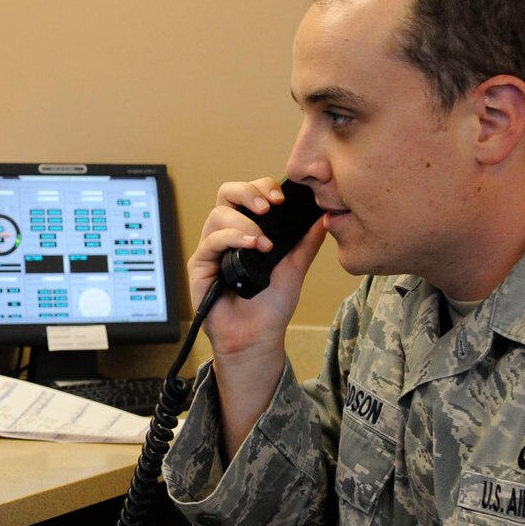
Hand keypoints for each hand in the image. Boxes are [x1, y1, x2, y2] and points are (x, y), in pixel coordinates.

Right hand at [187, 178, 324, 454]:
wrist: (257, 337)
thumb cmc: (271, 307)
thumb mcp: (295, 268)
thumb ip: (306, 242)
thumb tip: (323, 217)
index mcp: (249, 229)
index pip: (249, 194)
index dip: (263, 188)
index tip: (282, 199)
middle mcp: (228, 234)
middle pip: (227, 194)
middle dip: (247, 192)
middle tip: (268, 206)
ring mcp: (213, 248)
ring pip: (218, 214)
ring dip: (244, 224)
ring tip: (263, 244)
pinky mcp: (201, 266)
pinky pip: (211, 242)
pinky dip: (231, 239)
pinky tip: (250, 248)